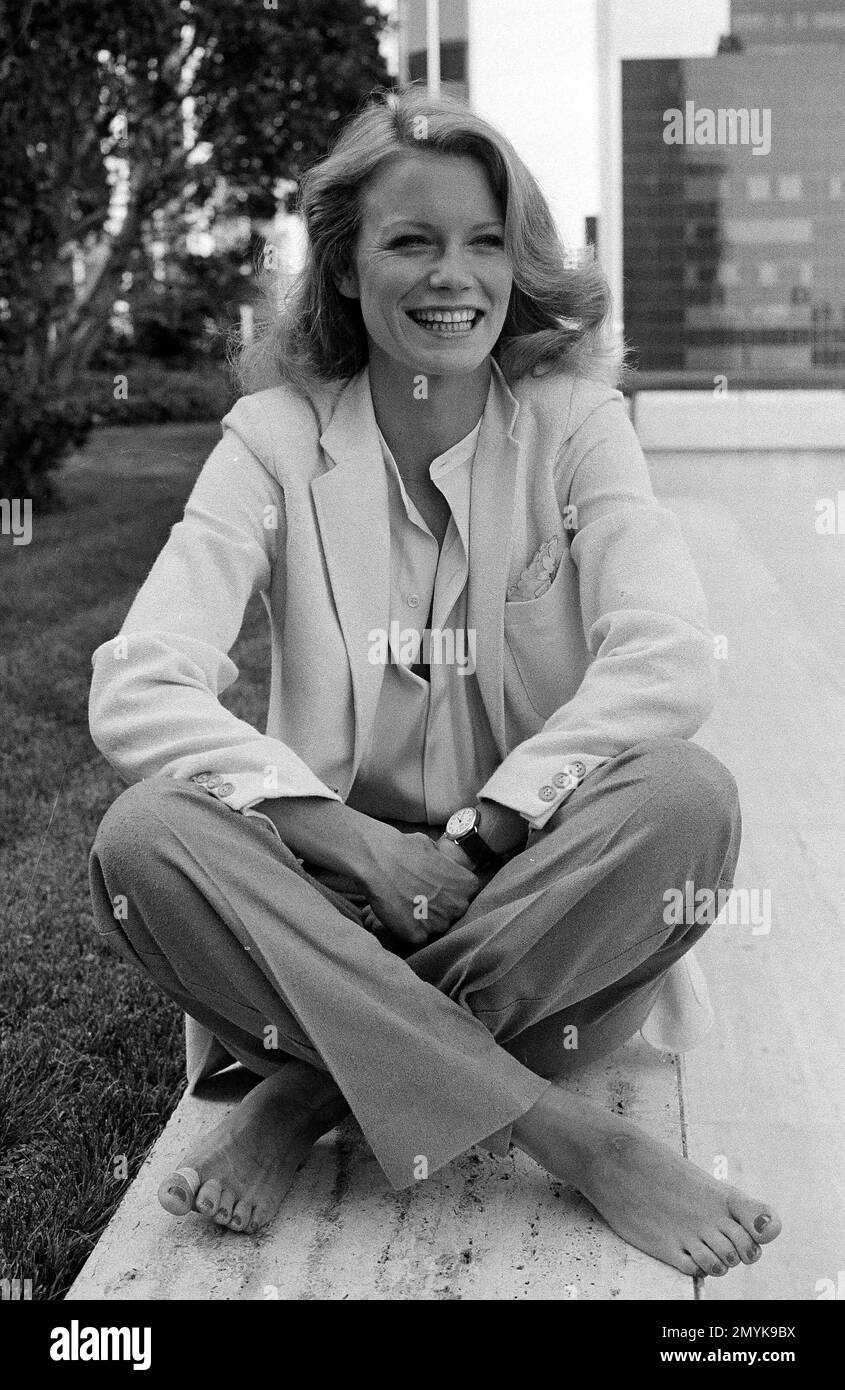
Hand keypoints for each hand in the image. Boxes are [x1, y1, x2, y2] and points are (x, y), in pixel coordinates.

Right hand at [357, 825, 482, 946]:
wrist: (377, 860)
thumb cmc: (403, 849)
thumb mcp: (433, 847)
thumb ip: (443, 863)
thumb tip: (440, 864)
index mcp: (467, 885)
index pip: (465, 893)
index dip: (448, 889)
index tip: (434, 884)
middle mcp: (458, 906)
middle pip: (452, 912)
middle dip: (439, 906)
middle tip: (418, 894)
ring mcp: (439, 924)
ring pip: (435, 926)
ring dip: (423, 918)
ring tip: (405, 902)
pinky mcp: (418, 936)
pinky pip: (416, 936)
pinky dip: (407, 928)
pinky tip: (398, 912)